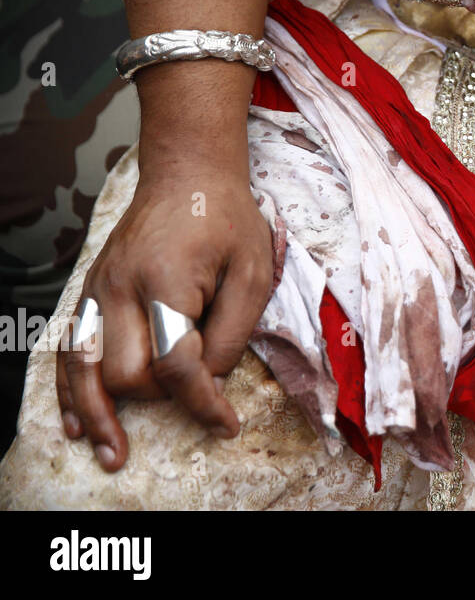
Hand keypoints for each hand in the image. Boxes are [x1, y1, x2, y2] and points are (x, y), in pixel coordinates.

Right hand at [57, 164, 272, 470]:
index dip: (203, 403)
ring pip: (83, 368)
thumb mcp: (253, 271)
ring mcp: (97, 289)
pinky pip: (68, 350)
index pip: (176, 364)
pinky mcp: (90, 291)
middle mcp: (120, 287)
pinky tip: (78, 421)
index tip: (226, 425)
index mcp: (167, 281)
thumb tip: (210, 381)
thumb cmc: (227, 219)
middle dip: (157, 401)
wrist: (188, 174)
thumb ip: (231, 331)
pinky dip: (70, 389)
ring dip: (97, 414)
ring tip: (113, 453)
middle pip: (125, 372)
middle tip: (193, 405)